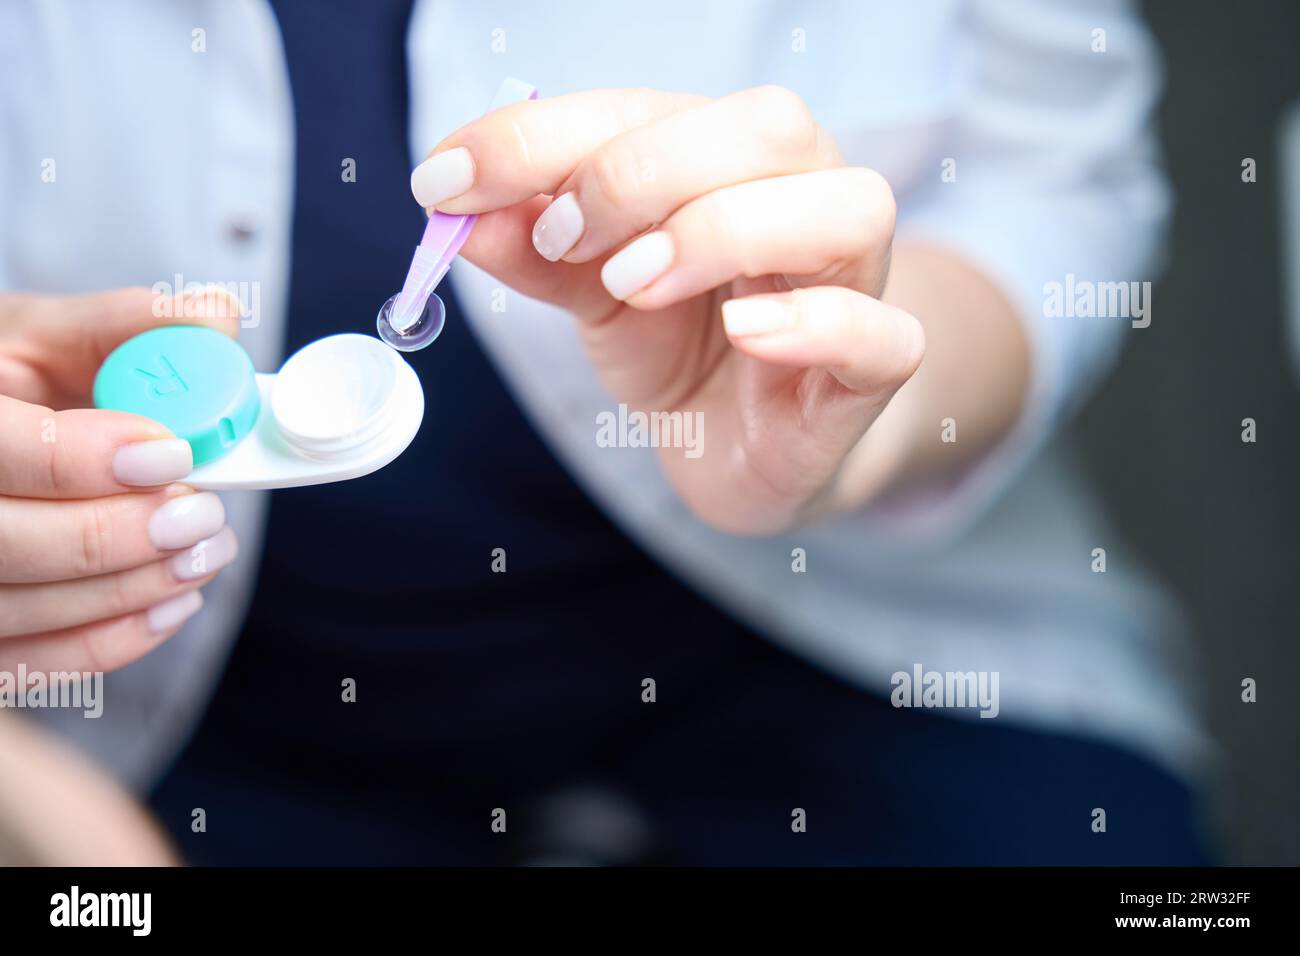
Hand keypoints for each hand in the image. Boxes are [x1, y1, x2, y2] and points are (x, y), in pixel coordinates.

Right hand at [0, 287, 240, 673]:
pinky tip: (175, 603)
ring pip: (22, 613)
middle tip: (201, 513)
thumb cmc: (1, 383)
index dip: (82, 459)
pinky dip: (113, 640)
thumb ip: (123, 327)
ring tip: (208, 549)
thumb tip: (217, 317)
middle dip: (117, 535)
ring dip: (133, 588)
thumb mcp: (40, 337)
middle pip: (4, 544)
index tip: (170, 453)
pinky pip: (33, 667)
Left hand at [411, 86, 925, 533]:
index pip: (642, 108)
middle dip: (643, 173)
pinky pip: (884, 333)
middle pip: (767, 127)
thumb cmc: (676, 347)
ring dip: (723, 232)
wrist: (740, 449)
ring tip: (635, 286)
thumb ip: (534, 251)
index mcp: (726, 155)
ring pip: (846, 208)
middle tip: (564, 239)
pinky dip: (815, 324)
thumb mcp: (588, 294)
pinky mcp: (873, 370)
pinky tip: (743, 335)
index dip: (539, 136)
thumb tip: (452, 212)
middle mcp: (803, 194)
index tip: (446, 182)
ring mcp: (854, 281)